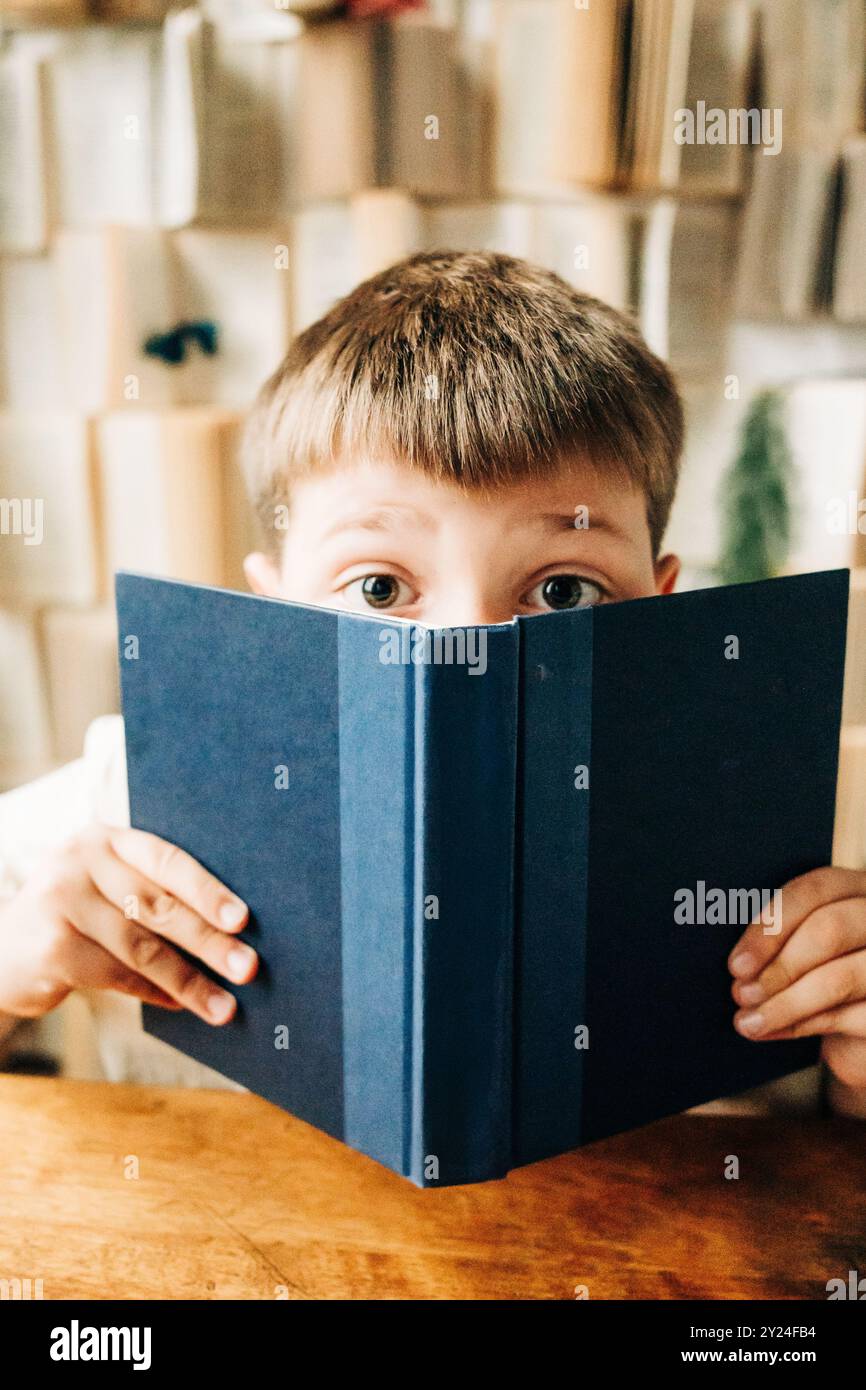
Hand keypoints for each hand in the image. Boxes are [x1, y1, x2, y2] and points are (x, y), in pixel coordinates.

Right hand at [0, 825, 255, 1024]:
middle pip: (159, 906)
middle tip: (247, 967)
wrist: (2, 950)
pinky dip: (155, 992)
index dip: (208, 890)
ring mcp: (61, 902)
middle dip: (209, 941)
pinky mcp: (52, 947)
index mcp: (106, 839)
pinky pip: (118, 975)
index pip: (167, 859)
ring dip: (188, 980)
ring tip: (223, 1004)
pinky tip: (180, 1004)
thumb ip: (153, 893)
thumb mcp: (107, 888)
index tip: (243, 919)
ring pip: (141, 947)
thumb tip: (231, 930)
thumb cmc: (76, 918)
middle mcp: (80, 861)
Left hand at [728, 867, 865, 1104]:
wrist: (860, 1027)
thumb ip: (780, 939)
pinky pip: (850, 1018)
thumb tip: (738, 962)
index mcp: (859, 889)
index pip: (816, 889)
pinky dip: (802, 1026)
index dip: (771, 924)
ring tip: (749, 1020)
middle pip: (829, 929)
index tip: (737, 962)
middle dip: (777, 965)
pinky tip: (770, 1032)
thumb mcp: (802, 945)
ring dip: (784, 1003)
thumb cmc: (823, 972)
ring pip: (838, 979)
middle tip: (741, 991)